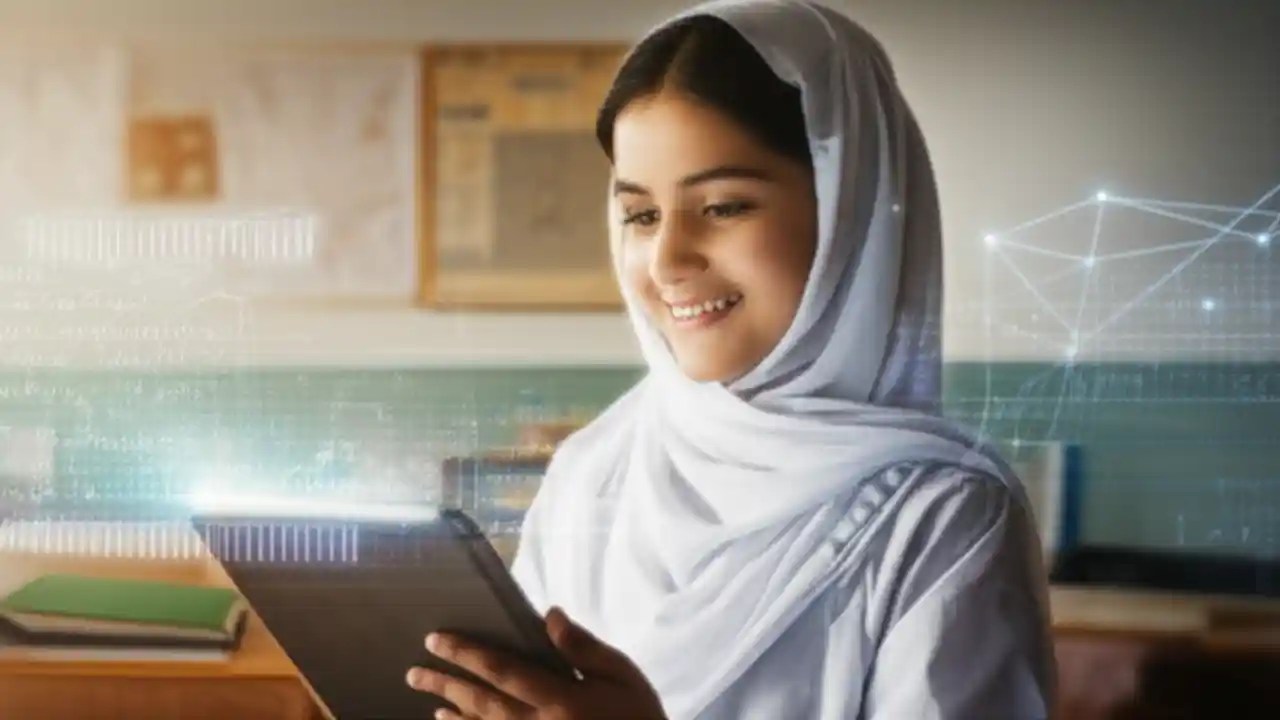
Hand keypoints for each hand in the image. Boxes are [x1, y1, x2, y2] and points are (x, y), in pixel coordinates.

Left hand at [406, 606, 666, 719]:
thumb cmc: (639, 715)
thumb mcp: (622, 675)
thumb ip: (583, 648)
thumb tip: (549, 615)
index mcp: (561, 698)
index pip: (502, 671)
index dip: (466, 653)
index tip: (436, 639)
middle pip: (481, 703)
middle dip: (445, 684)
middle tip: (414, 671)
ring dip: (452, 715)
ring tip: (429, 701)